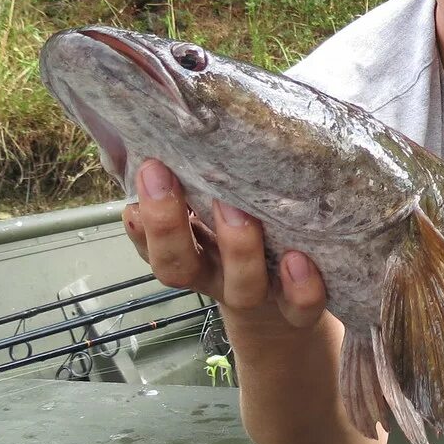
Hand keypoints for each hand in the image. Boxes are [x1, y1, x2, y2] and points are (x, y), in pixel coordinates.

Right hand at [123, 159, 325, 328]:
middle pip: (178, 267)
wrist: (286, 308)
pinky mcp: (299, 307)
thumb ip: (191, 180)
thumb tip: (151, 135)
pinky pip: (299, 307)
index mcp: (188, 254)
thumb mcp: (214, 209)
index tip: (146, 170)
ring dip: (238, 249)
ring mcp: (257, 293)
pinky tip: (299, 260)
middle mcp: (215, 276)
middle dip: (168, 224)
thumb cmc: (246, 235)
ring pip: (241, 286)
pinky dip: (300, 288)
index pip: (151, 243)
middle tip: (167, 177)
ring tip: (239, 211)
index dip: (142, 217)